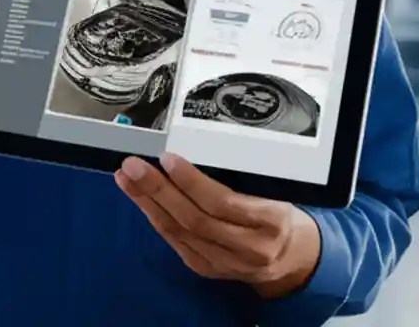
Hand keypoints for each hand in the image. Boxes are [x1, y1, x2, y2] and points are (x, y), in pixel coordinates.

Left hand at [115, 153, 321, 298]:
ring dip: (148, 202)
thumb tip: (192, 148)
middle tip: (134, 165)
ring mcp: (226, 263)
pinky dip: (154, 217)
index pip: (224, 203)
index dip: (192, 181)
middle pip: (195, 219)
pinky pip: (175, 241)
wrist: (292, 258)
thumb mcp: (273, 191)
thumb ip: (240, 178)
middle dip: (159, 190)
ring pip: (180, 231)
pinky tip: (139, 198)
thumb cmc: (279, 213)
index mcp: (271, 221)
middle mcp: (249, 247)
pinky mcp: (207, 270)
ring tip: (127, 178)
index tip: (168, 158)